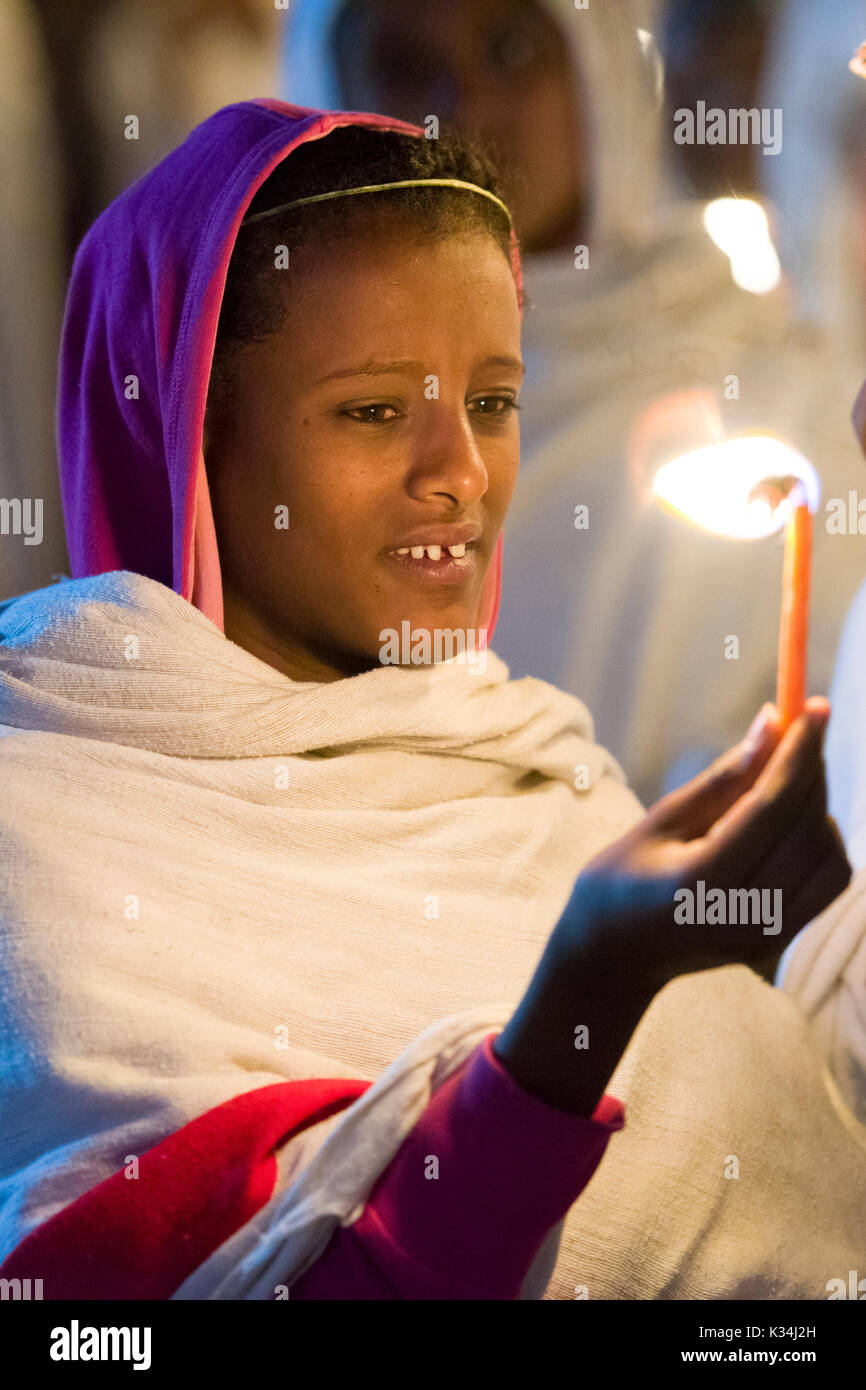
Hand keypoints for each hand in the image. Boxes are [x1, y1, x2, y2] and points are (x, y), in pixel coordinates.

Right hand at [558, 697, 850, 987]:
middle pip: (807, 827)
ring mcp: (766, 935)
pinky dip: (824, 839)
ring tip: (786, 775)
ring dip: (819, 804)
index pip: (772, 808)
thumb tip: (771, 723)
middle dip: (812, 768)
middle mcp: (743, 914)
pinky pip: (829, 881)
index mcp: (700, 883)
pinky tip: (794, 817)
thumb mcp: (658, 821)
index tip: (814, 706)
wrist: (612, 959)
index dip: (800, 752)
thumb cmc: (619, 881)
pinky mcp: (780, 942)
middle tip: (803, 724)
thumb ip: (721, 779)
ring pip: (829, 854)